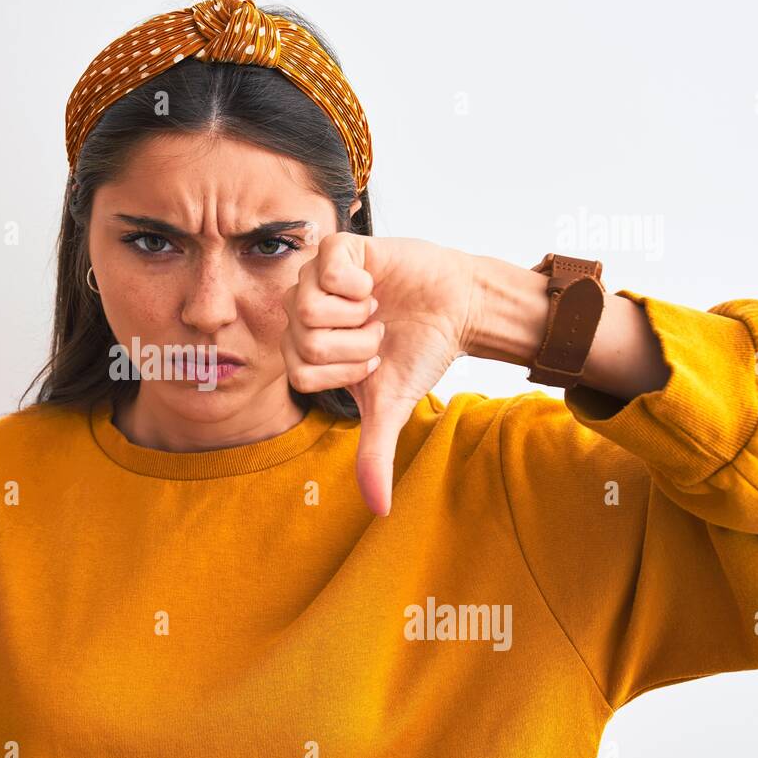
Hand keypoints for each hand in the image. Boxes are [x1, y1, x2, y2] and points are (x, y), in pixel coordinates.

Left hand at [281, 235, 479, 515]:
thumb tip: (378, 509)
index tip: (371, 361)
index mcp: (303, 350)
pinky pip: (327, 270)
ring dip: (358, 316)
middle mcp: (301, 313)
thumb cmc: (417, 353)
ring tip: (375, 310)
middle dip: (356, 345)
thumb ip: (374, 454)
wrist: (457, 308)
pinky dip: (359, 284)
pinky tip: (373, 284)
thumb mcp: (391, 407)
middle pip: (304, 342)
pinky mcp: (337, 248)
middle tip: (378, 333)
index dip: (344, 371)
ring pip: (308, 308)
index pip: (300, 372)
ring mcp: (315, 278)